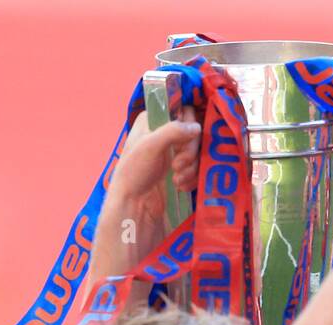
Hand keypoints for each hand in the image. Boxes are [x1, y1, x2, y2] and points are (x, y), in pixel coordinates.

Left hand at [94, 107, 201, 276]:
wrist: (133, 207)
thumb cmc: (133, 174)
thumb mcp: (149, 147)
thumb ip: (172, 132)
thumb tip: (197, 127)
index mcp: (154, 120)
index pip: (183, 109)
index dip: (188, 122)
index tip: (185, 137)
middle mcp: (166, 133)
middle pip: (195, 131)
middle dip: (191, 149)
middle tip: (178, 165)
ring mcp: (175, 153)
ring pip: (199, 150)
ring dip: (192, 166)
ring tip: (178, 179)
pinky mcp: (183, 171)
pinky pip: (199, 168)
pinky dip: (193, 177)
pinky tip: (182, 186)